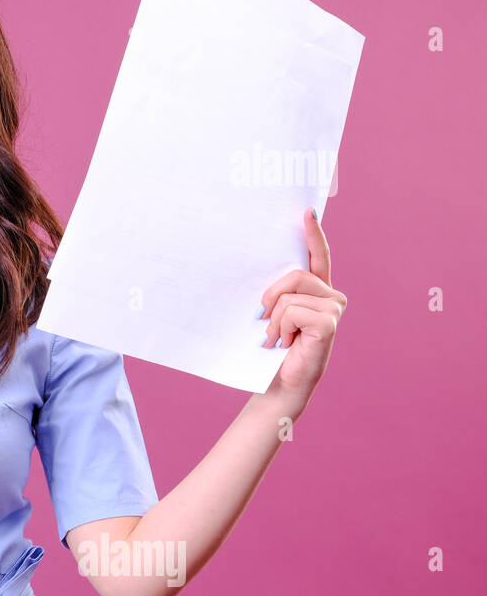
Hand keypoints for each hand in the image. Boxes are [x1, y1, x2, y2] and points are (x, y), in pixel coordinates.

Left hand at [257, 207, 347, 403]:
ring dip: (273, 318)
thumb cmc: (269, 350)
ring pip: (289, 294)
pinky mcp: (329, 323)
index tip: (306, 211)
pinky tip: (285, 344)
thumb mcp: (268, 314)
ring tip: (276, 338)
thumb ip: (273, 292)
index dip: (313, 233)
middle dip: (270, 296)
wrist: (274, 384)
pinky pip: (292, 311)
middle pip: (294, 273)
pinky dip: (280, 328)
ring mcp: (333, 309)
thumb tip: (262, 277)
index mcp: (315, 291)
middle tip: (262, 321)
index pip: (317, 256)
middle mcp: (329, 296)